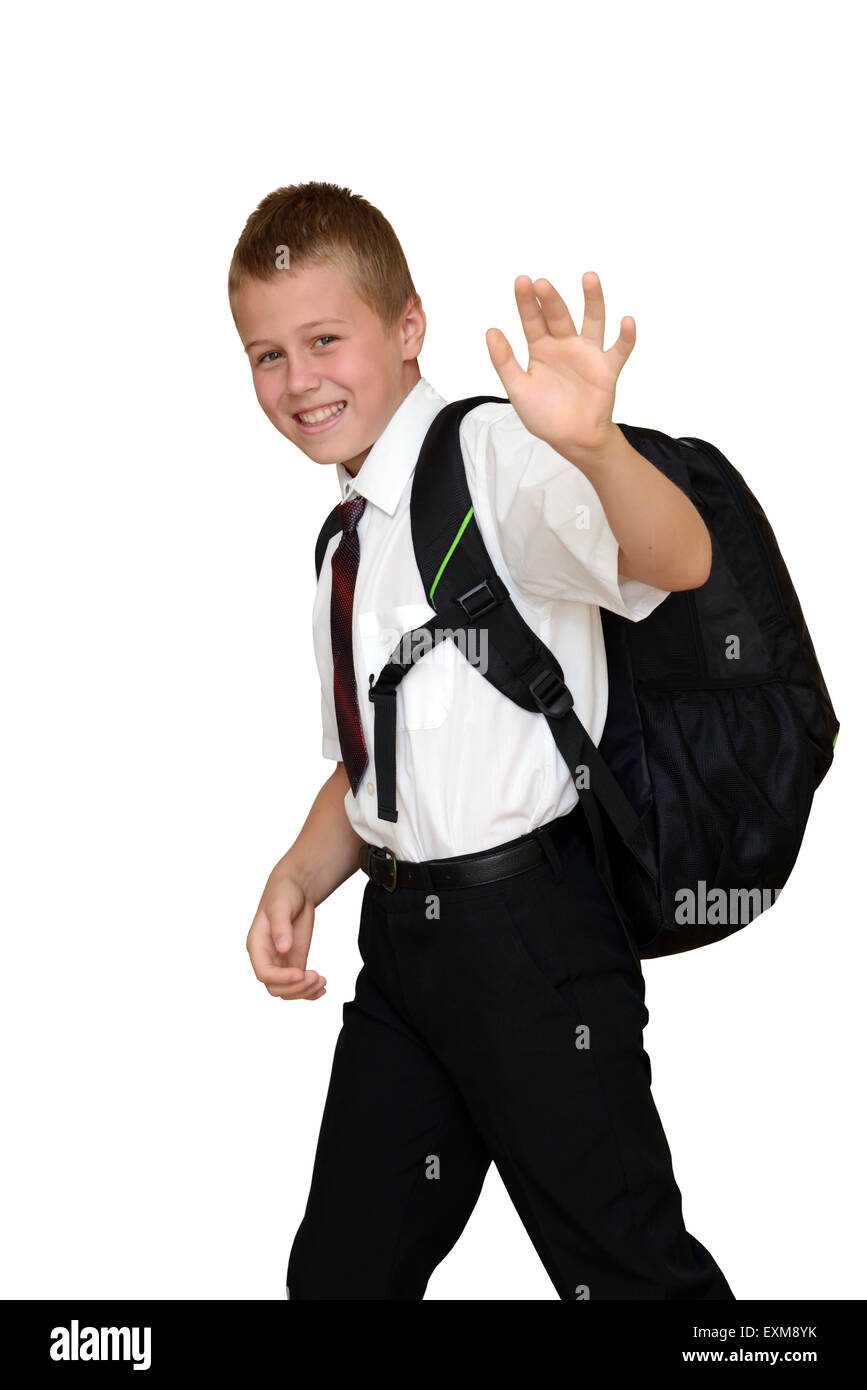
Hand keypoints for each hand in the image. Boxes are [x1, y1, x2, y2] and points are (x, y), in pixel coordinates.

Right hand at [246, 860, 325, 1000]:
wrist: (295, 889)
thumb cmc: (283, 893)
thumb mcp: (281, 906)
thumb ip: (280, 926)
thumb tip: (282, 948)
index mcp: (257, 945)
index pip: (264, 972)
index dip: (281, 978)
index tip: (302, 973)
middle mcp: (267, 958)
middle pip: (275, 987)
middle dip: (296, 987)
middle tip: (317, 977)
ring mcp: (281, 962)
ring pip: (287, 990)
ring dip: (305, 992)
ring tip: (323, 982)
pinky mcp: (294, 962)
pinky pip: (298, 985)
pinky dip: (310, 992)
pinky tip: (323, 988)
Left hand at [485, 273, 634, 459]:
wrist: (571, 440)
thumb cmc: (544, 415)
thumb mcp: (518, 389)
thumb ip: (504, 361)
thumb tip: (491, 330)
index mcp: (541, 348)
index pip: (532, 320)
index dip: (526, 302)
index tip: (521, 281)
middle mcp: (565, 345)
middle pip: (558, 316)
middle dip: (550, 299)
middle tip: (540, 283)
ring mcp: (587, 354)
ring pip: (592, 321)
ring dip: (592, 300)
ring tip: (589, 278)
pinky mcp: (607, 369)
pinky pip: (619, 350)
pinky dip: (626, 337)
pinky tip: (627, 321)